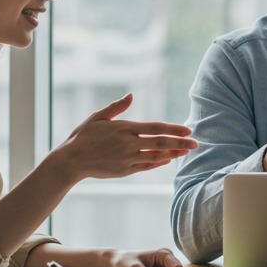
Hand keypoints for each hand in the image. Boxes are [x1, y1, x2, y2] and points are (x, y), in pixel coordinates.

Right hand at [44, 93, 196, 180]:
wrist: (71, 160)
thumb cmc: (83, 136)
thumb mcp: (98, 117)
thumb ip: (117, 107)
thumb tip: (131, 95)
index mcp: (124, 128)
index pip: (155, 128)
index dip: (173, 129)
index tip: (187, 129)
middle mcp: (129, 144)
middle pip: (160, 143)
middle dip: (180, 143)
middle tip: (195, 143)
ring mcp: (128, 159)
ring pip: (156, 156)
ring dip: (172, 153)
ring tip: (185, 152)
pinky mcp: (125, 171)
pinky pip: (146, 166)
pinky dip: (158, 163)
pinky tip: (167, 159)